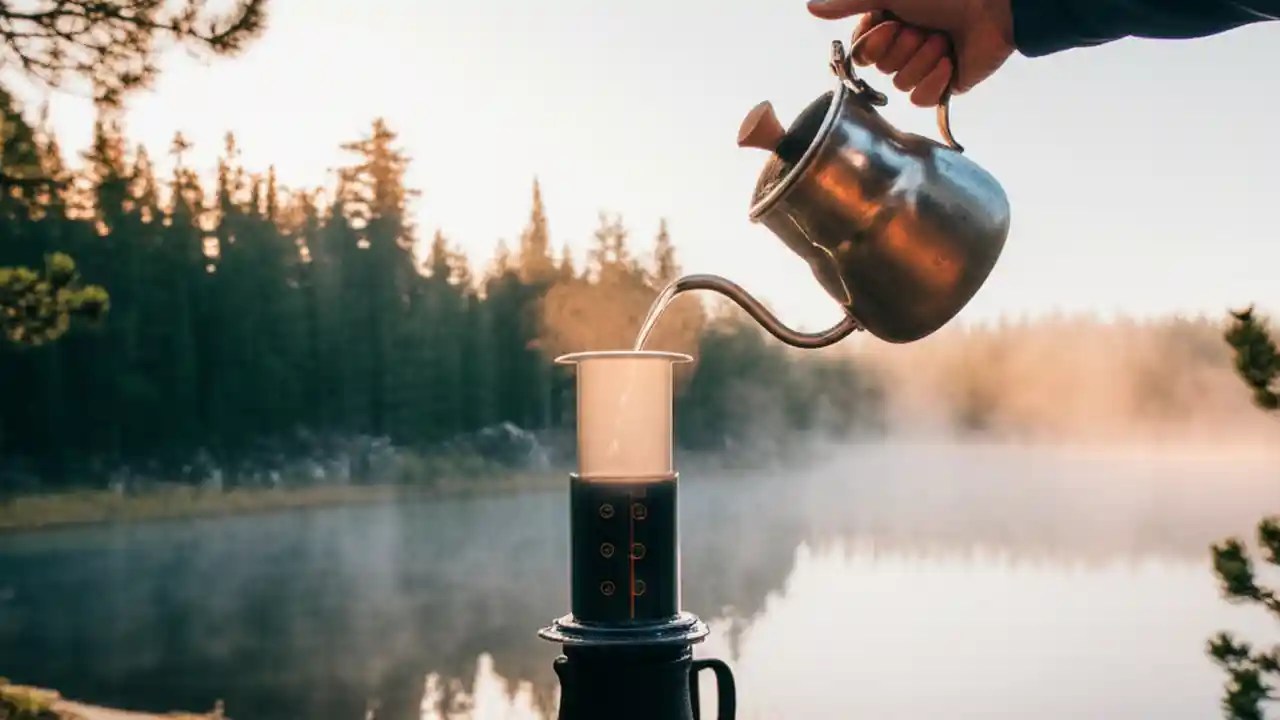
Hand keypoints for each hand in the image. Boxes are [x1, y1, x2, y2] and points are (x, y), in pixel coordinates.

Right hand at [806, 0, 1015, 106]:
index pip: (861, 53)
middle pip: (881, 69)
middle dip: (905, 47)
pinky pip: (922, 99)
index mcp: (889, 25)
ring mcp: (924, 68)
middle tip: (924, 28)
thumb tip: (811, 7)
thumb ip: (849, 3)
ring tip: (944, 40)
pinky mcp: (943, 87)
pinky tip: (951, 60)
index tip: (890, 23)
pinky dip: (937, 79)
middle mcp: (904, 47)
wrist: (994, 9)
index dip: (874, 43)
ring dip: (924, 60)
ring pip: (901, 84)